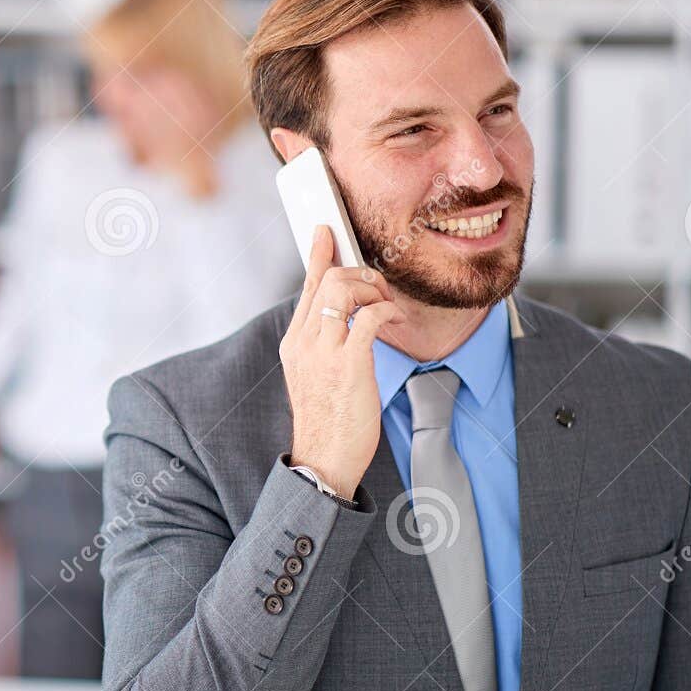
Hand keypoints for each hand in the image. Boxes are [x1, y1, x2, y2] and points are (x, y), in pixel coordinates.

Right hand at [279, 225, 405, 497]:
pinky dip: (387, 310)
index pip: (307, 286)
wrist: (323, 459)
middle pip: (328, 279)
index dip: (318, 254)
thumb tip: (346, 318)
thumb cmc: (326, 420)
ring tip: (387, 305)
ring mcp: (324, 352)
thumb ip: (323, 345)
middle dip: (360, 272)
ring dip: (373, 288)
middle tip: (379, 286)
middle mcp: (304, 341)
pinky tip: (395, 320)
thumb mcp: (314, 375)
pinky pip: (370, 316)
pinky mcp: (349, 364)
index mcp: (294, 342)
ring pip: (344, 288)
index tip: (325, 230)